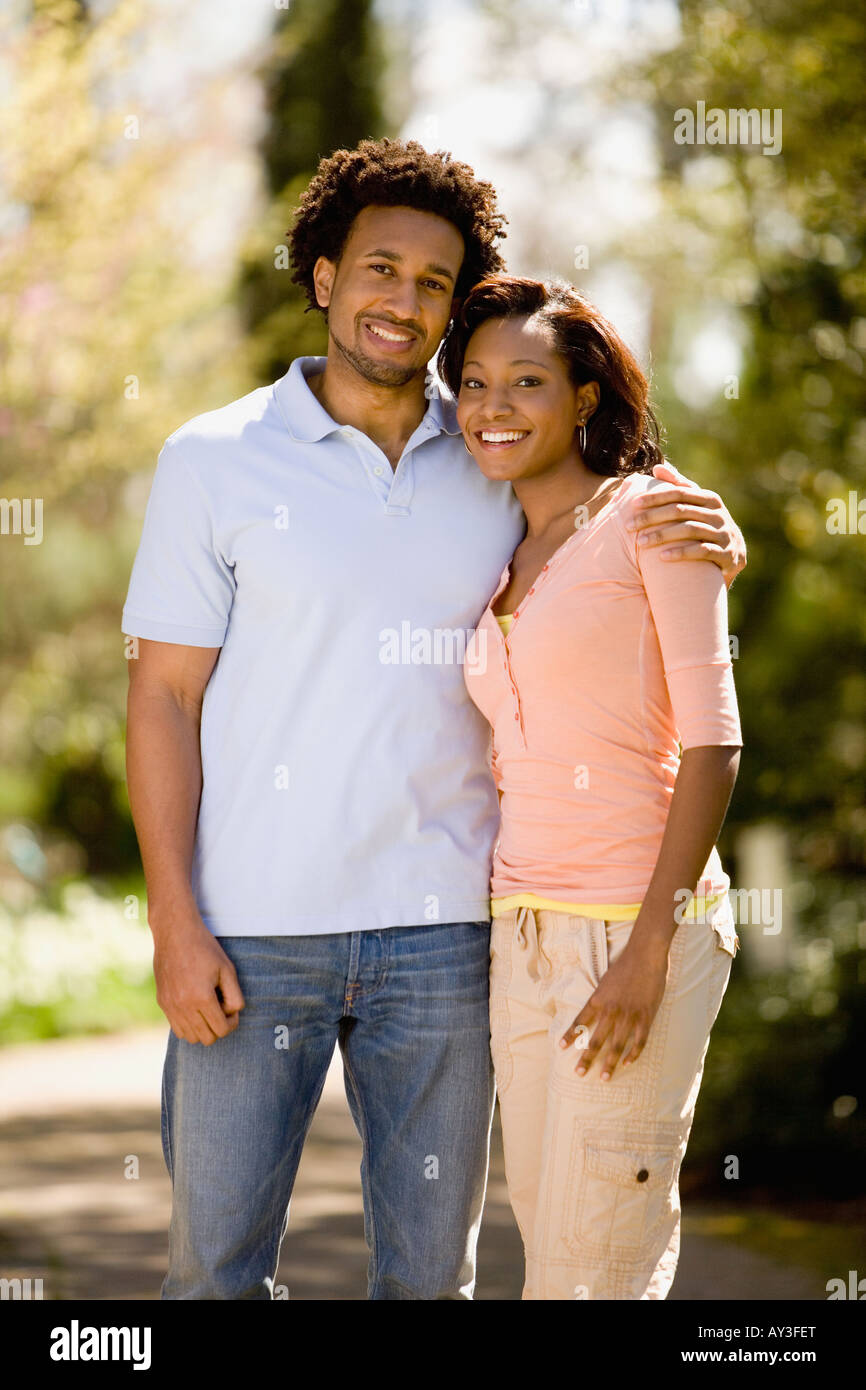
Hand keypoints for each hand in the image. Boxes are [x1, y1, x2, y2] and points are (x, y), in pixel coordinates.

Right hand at [152, 913, 244, 1045]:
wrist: (175, 933)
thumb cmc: (204, 948)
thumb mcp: (227, 969)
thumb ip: (235, 996)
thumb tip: (232, 1014)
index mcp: (202, 997)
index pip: (221, 1030)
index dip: (232, 1022)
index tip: (231, 1008)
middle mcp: (183, 1006)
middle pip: (207, 1038)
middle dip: (218, 1027)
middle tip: (221, 1007)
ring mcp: (170, 1006)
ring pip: (191, 1037)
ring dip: (203, 1028)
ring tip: (208, 1007)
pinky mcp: (162, 1003)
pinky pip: (177, 1029)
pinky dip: (189, 1025)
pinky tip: (195, 1007)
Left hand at [559, 942, 668, 1079]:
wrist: (645, 955)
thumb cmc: (624, 965)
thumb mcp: (605, 981)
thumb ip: (600, 998)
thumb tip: (594, 1011)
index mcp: (598, 1000)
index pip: (579, 1021)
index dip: (570, 1035)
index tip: (560, 1048)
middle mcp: (611, 1010)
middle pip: (596, 1039)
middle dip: (587, 1058)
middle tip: (579, 1073)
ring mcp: (629, 1015)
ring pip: (617, 1045)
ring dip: (609, 1063)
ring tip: (604, 1078)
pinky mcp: (646, 1017)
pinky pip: (639, 1041)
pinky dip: (633, 1054)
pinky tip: (627, 1063)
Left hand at [628, 461, 746, 587]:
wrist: (734, 555)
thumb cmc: (707, 526)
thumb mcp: (697, 505)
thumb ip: (680, 486)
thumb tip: (657, 467)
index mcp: (709, 499)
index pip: (679, 493)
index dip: (656, 497)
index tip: (633, 503)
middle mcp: (718, 514)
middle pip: (680, 511)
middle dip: (652, 517)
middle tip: (628, 526)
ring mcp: (724, 533)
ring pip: (689, 530)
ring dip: (662, 536)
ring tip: (640, 542)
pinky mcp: (727, 554)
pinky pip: (702, 551)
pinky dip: (681, 553)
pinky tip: (661, 557)